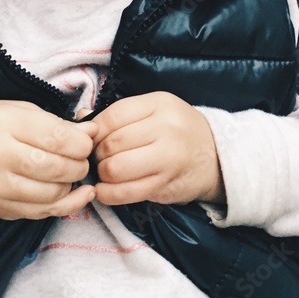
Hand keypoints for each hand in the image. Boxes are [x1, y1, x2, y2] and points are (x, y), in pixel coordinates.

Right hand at [0, 100, 97, 219]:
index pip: (58, 138)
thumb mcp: (18, 111)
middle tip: (81, 158)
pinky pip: (42, 212)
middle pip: (57, 168)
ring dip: (72, 184)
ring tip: (70, 171)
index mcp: (3, 123)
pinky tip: (78, 194)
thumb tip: (92, 133)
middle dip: (80, 164)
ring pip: (53, 193)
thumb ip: (56, 123)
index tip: (86, 143)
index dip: (82, 143)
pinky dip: (66, 204)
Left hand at [76, 91, 224, 206]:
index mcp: (159, 104)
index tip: (92, 138)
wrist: (217, 158)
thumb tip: (81, 120)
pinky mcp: (165, 185)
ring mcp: (167, 159)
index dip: (95, 130)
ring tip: (106, 172)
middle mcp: (165, 129)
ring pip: (115, 168)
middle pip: (111, 143)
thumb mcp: (155, 112)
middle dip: (97, 154)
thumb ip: (120, 115)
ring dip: (102, 174)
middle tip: (99, 157)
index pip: (112, 116)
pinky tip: (105, 189)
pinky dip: (108, 193)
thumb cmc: (179, 132)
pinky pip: (125, 192)